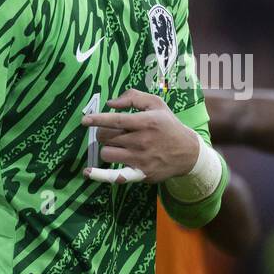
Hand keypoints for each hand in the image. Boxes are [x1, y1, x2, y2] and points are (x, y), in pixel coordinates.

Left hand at [81, 89, 200, 183]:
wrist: (188, 152)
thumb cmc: (168, 126)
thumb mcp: (156, 104)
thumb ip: (133, 98)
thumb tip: (110, 103)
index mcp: (145, 122)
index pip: (116, 120)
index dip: (97, 119)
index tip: (85, 120)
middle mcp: (142, 141)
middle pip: (107, 137)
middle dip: (103, 133)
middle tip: (111, 133)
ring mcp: (140, 159)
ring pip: (107, 153)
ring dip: (107, 148)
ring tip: (116, 146)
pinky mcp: (140, 174)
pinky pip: (114, 175)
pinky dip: (100, 175)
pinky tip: (87, 172)